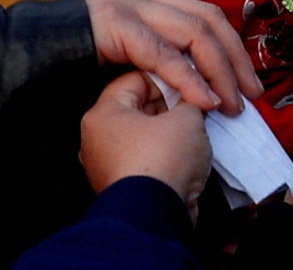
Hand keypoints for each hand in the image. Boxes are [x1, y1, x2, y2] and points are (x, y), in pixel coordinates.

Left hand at [80, 71, 211, 218]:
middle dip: (170, 105)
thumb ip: (190, 101)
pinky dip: (164, 154)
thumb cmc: (161, 161)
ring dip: (169, 131)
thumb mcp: (186, 117)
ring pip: (143, 135)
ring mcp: (107, 165)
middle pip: (138, 107)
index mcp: (102, 114)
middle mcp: (97, 138)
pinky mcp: (122, 186)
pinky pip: (144, 159)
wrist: (155, 216)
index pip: (135, 79)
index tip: (188, 81)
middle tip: (195, 105)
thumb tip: (193, 103)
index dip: (166, 76)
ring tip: (195, 130)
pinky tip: (186, 155)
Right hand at [84, 0, 264, 114]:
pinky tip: (203, 100)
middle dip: (235, 58)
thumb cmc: (72, 59)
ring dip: (218, 70)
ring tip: (231, 103)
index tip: (248, 81)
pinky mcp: (116, 25)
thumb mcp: (123, 53)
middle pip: (207, 19)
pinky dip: (188, 79)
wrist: (24, 51)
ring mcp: (129, 6)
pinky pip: (162, 53)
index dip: (232, 46)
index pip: (205, 14)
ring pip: (193, 32)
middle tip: (251, 94)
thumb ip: (154, 54)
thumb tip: (196, 81)